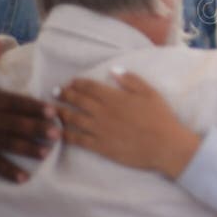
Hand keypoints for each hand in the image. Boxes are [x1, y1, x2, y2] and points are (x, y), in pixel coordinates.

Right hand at [0, 41, 57, 182]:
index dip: (35, 107)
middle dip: (38, 129)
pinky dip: (8, 171)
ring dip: (28, 149)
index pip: (17, 103)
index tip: (53, 111)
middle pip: (16, 124)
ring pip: (8, 144)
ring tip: (46, 153)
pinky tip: (24, 178)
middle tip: (59, 133)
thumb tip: (2, 41)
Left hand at [57, 72, 199, 178]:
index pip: (90, 87)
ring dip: (60, 112)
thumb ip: (131, 80)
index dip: (78, 83)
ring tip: (52, 110)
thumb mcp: (150, 93)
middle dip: (64, 94)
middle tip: (56, 92)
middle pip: (78, 101)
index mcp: (114, 97)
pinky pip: (77, 139)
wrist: (164, 145)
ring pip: (73, 119)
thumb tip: (114, 70)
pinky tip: (59, 132)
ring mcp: (99, 130)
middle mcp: (102, 112)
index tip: (71, 82)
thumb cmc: (160, 117)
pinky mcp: (99, 146)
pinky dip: (66, 135)